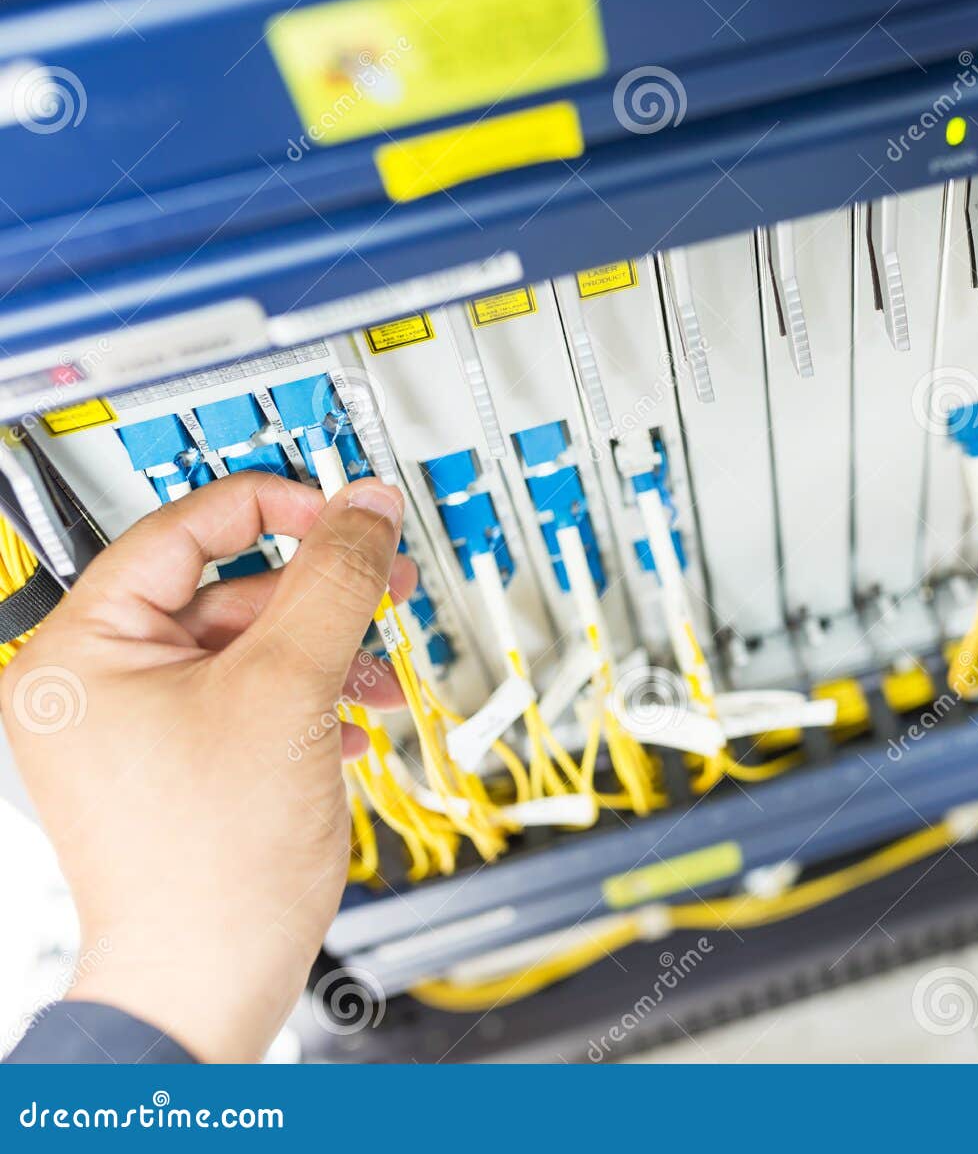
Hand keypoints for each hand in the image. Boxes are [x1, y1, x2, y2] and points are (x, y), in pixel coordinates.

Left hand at [2, 472, 413, 1060]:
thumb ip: (332, 579)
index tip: (347, 512)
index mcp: (82, 649)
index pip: (184, 529)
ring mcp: (131, 731)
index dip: (279, 508)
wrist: (208, 980)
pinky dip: (306, 704)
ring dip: (326, 656)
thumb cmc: (211, 862)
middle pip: (226, 592)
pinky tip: (353, 728)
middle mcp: (94, 684)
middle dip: (320, 596)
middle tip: (387, 584)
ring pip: (246, 652)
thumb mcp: (289, 686)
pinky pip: (247, 703)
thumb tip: (363, 506)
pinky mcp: (172, 769)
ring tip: (382, 677)